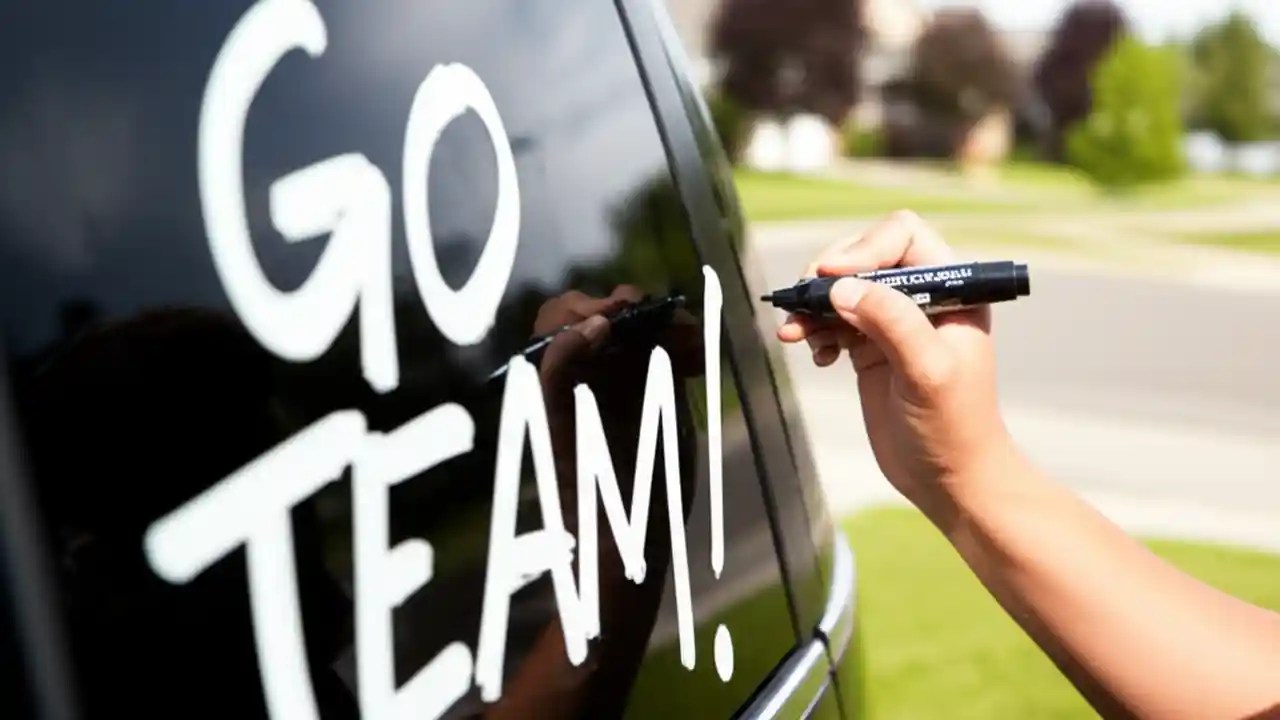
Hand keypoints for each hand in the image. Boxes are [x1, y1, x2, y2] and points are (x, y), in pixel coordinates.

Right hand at [777, 211, 1012, 520]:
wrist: (948, 478)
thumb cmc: (955, 427)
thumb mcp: (928, 371)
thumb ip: (891, 322)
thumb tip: (842, 288)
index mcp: (952, 288)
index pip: (903, 236)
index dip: (864, 248)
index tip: (831, 276)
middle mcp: (922, 297)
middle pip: (865, 256)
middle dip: (829, 277)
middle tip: (804, 302)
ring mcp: (893, 323)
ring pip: (843, 290)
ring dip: (813, 306)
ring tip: (794, 334)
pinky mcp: (870, 348)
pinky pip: (833, 321)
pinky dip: (815, 331)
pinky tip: (816, 355)